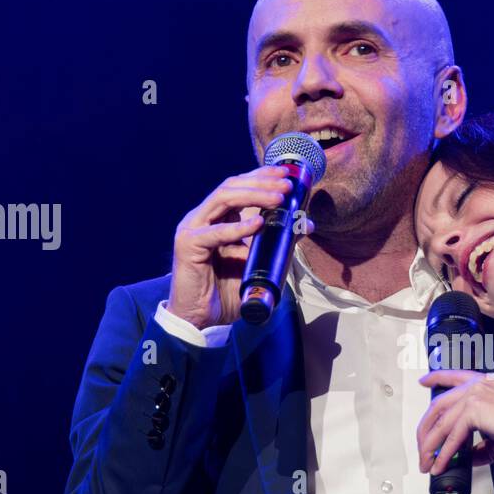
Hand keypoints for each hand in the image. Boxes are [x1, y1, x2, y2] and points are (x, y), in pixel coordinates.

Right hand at [168, 165, 315, 327]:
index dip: (261, 176)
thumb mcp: (259, 263)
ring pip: (223, 199)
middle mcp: (202, 218)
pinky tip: (257, 224)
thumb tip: (306, 224)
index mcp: (216, 219)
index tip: (286, 173)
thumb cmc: (226, 292)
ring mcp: (192, 229)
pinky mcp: (187, 246)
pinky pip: (215, 233)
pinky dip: (238, 228)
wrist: (201, 320)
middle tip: (286, 184)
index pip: (238, 186)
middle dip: (261, 182)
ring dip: (253, 196)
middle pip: (231, 187)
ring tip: (278, 199)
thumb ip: (278, 243)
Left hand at [416, 370, 493, 472]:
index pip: (455, 376)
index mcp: (486, 383)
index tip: (424, 382)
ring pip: (441, 422)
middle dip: (426, 429)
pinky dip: (443, 453)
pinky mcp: (473, 408)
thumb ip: (479, 443)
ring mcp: (474, 394)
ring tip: (427, 462)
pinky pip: (451, 435)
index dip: (437, 377)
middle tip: (422, 448)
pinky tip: (440, 464)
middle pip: (439, 404)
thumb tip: (466, 456)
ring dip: (430, 445)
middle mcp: (478, 384)